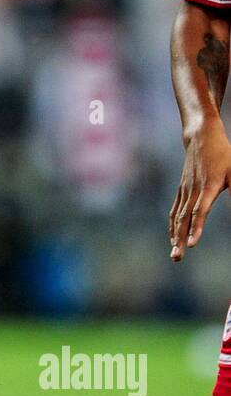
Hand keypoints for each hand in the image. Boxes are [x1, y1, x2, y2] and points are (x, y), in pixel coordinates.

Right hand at [169, 118, 230, 259]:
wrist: (201, 137)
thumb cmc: (223, 154)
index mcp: (208, 187)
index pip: (200, 211)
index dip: (196, 228)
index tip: (192, 244)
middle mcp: (194, 190)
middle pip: (184, 219)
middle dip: (180, 239)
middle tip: (177, 257)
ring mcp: (186, 190)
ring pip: (178, 216)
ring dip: (175, 236)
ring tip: (175, 254)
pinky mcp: (182, 189)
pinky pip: (175, 210)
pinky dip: (173, 225)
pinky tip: (172, 237)